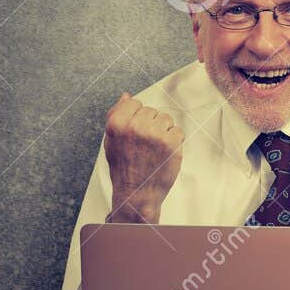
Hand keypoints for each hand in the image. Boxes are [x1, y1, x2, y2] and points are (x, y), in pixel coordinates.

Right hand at [103, 91, 182, 222]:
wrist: (136, 193)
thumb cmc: (123, 167)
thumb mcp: (111, 141)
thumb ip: (117, 116)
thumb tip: (127, 96)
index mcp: (117, 123)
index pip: (135, 103)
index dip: (136, 117)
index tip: (135, 133)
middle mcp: (135, 125)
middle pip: (151, 110)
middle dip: (150, 124)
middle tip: (144, 145)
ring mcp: (154, 133)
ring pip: (166, 119)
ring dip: (163, 131)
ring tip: (154, 149)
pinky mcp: (171, 142)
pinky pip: (177, 131)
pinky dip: (174, 141)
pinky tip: (164, 154)